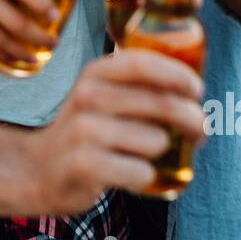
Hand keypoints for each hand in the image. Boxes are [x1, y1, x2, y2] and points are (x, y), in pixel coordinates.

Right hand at [22, 50, 206, 213]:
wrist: (40, 169)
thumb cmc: (87, 131)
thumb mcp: (103, 96)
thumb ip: (140, 86)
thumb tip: (196, 90)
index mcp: (96, 73)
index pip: (143, 64)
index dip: (177, 74)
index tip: (197, 90)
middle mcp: (87, 96)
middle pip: (161, 103)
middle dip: (192, 119)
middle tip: (200, 132)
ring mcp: (84, 131)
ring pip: (156, 140)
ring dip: (160, 151)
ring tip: (144, 154)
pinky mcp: (85, 165)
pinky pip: (141, 171)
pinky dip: (144, 176)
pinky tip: (129, 173)